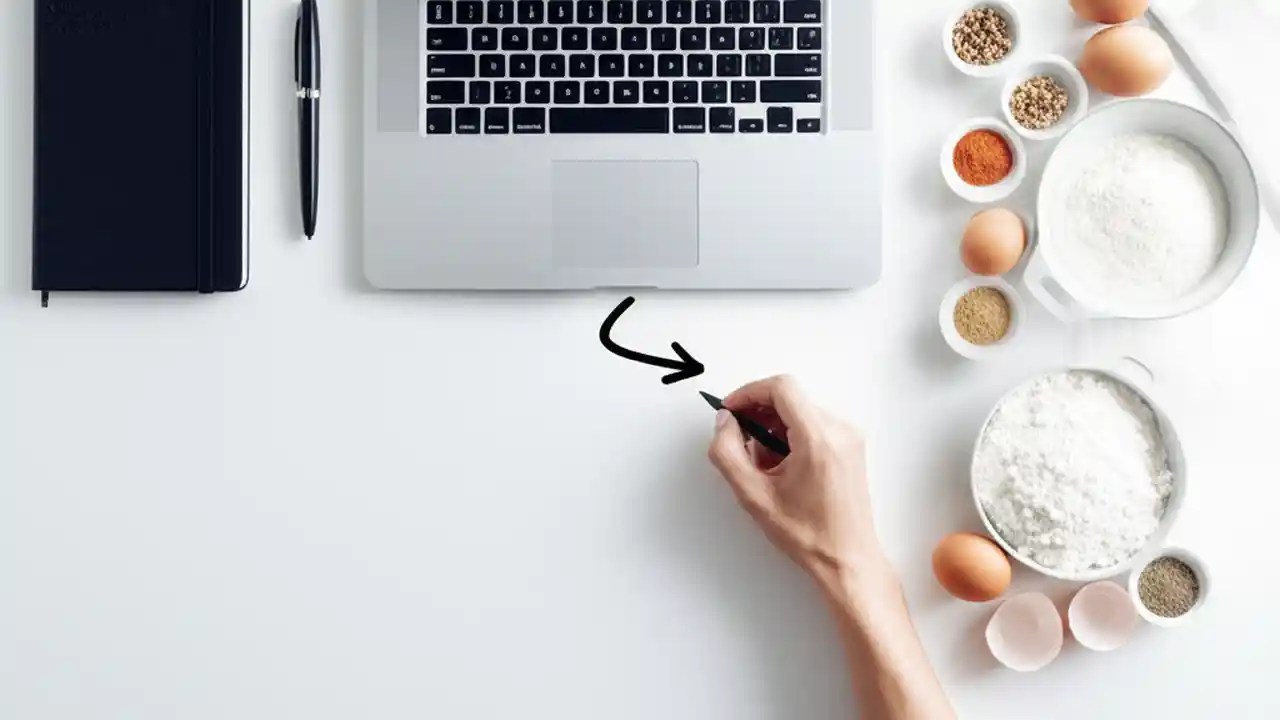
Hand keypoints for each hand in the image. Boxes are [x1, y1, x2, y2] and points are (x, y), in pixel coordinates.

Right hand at [707, 376, 885, 595]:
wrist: (847, 559)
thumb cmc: (808, 534)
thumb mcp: (753, 495)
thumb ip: (728, 452)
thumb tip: (724, 422)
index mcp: (819, 438)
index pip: (781, 388)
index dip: (749, 393)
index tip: (731, 410)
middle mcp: (839, 430)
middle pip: (790, 398)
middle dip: (759, 415)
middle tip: (740, 441)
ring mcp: (849, 436)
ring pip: (800, 410)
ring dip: (774, 427)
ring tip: (762, 463)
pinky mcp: (851, 445)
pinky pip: (814, 423)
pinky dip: (791, 435)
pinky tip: (781, 466)